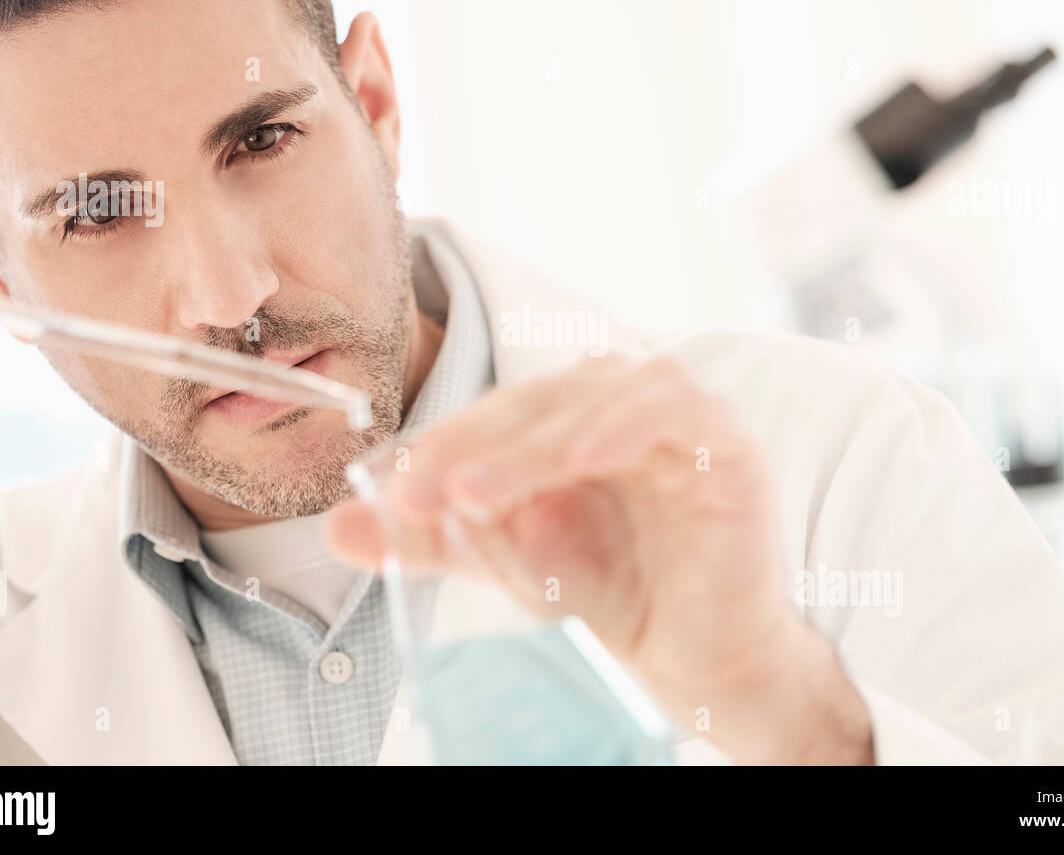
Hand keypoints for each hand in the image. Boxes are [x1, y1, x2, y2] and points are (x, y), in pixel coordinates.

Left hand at [326, 351, 873, 762]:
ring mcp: (676, 420)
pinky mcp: (726, 445)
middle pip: (538, 399)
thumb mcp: (504, 563)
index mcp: (570, 420)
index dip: (444, 441)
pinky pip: (674, 410)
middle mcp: (620, 406)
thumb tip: (337, 527)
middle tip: (417, 493)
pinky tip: (578, 459)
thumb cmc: (610, 599)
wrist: (695, 666)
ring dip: (530, 442)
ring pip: (596, 396)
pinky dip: (623, 424)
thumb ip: (432, 538)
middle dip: (471, 444)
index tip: (392, 488)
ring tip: (473, 493)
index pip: (498, 411)